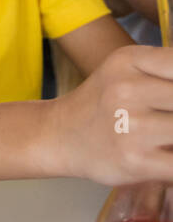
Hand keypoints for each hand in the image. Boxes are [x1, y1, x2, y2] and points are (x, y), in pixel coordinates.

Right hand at [50, 43, 172, 183]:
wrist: (59, 135)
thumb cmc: (104, 103)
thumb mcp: (126, 69)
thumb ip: (167, 70)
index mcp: (127, 61)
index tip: (171, 101)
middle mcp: (127, 89)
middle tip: (168, 116)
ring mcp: (130, 126)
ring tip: (166, 135)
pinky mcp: (135, 160)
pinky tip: (168, 155)